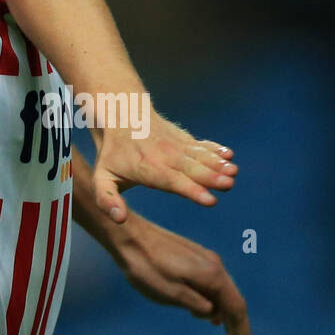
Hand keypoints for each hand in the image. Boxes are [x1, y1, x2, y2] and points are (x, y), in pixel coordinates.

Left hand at [92, 112, 236, 220]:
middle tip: (229, 184)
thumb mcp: (101, 177)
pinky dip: (214, 149)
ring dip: (217, 163)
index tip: (210, 200)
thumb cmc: (112, 153)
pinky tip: (228, 153)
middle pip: (191, 169)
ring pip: (199, 156)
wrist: (121, 115)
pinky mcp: (184, 139)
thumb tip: (120, 219)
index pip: (171, 181)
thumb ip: (107, 200)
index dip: (191, 190)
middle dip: (211, 177)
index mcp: (146, 169)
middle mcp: (164, 157)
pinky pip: (201, 145)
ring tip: (233, 171)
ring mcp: (176, 146)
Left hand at [109, 215, 252, 334]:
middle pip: (233, 300)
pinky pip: (210, 283)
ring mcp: (203, 258)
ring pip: (222, 291)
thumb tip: (213, 313)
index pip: (236, 309)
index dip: (242, 333)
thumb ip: (197, 305)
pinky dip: (213, 300)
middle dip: (238, 326)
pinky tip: (207, 312)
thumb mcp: (171, 293)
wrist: (127, 233)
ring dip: (226, 314)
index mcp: (212, 274)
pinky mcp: (191, 255)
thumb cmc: (145, 266)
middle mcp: (213, 264)